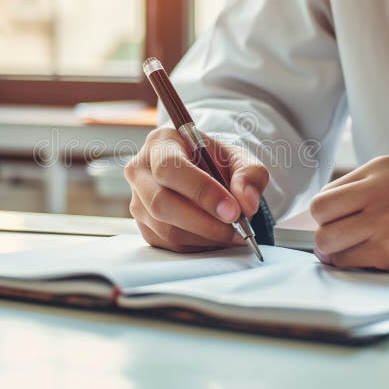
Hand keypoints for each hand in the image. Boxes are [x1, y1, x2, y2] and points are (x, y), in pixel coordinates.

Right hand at [125, 127, 268, 252]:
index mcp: (161, 143)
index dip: (200, 190)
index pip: (169, 167)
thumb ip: (249, 174)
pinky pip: (170, 245)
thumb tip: (246, 202)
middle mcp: (141, 171)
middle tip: (237, 227)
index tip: (232, 210)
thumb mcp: (240, 158)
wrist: (207, 176)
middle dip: (203, 221)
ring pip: (167, 228)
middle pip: (160, 202)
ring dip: (205, 236)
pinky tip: (217, 236)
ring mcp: (139, 201)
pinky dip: (199, 246)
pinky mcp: (145, 227)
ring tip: (234, 233)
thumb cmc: (218, 162)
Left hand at [311, 156, 388, 271]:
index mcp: (379, 170)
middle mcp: (383, 193)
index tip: (334, 219)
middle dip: (322, 230)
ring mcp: (388, 223)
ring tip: (349, 247)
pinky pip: (348, 262)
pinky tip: (366, 255)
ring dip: (332, 251)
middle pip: (320, 215)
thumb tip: (314, 216)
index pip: (324, 195)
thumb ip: (352, 188)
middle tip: (336, 236)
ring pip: (328, 243)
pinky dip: (349, 263)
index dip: (324, 213)